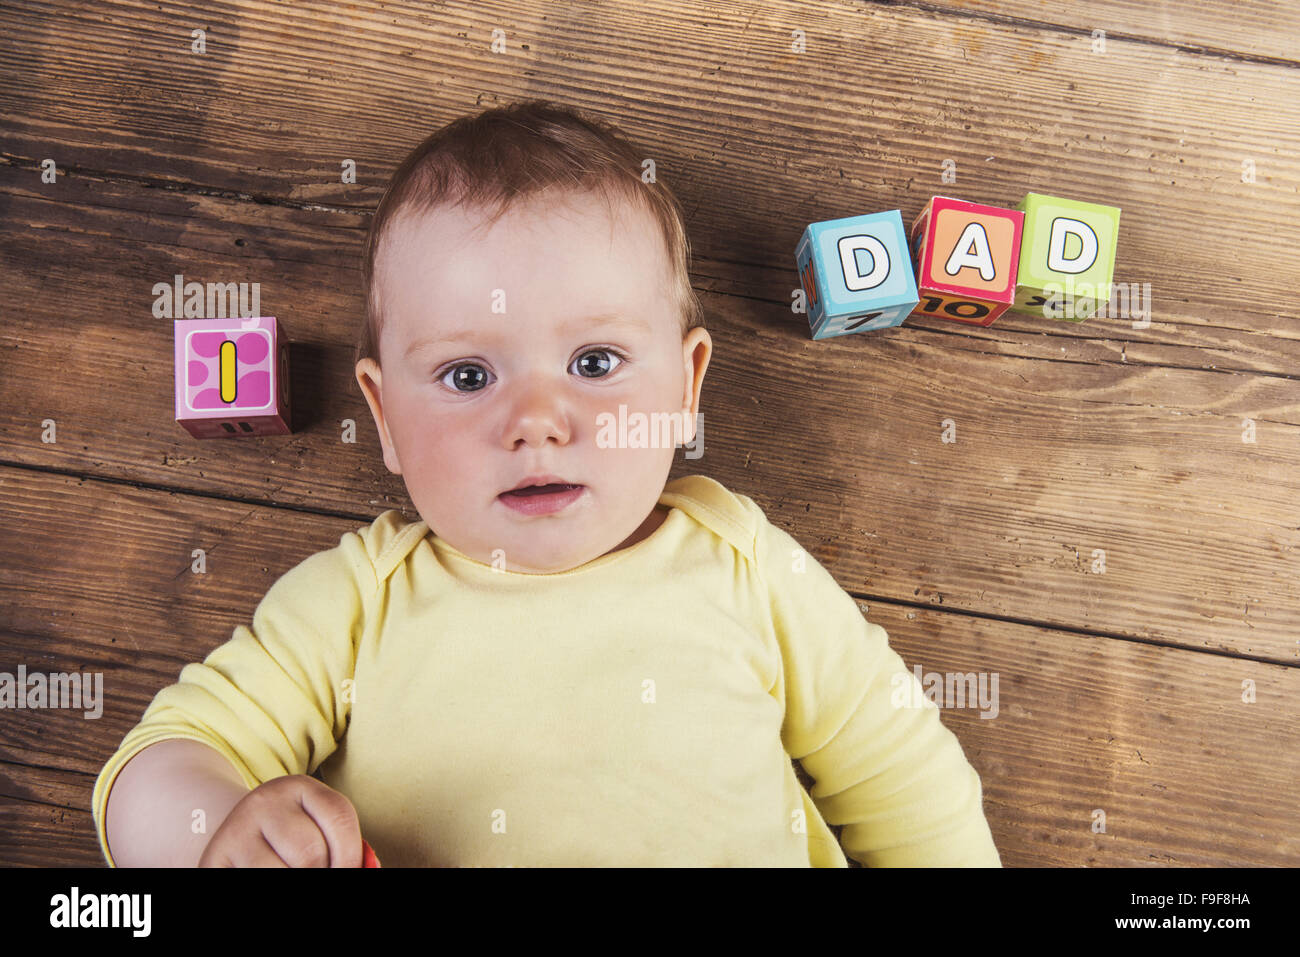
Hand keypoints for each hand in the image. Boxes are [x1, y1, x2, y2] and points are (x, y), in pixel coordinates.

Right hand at [197, 774, 363, 867]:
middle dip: (322, 873)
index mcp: (300, 787)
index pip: (339, 817)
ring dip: (293, 880)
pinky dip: (268, 882)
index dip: (351, 855)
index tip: (348, 870)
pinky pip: (252, 878)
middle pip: (310, 853)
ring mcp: (236, 829)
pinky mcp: (215, 858)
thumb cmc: (289, 839)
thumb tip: (369, 867)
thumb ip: (343, 846)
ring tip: (290, 870)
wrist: (232, 835)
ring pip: (280, 872)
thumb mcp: (316, 829)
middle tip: (318, 872)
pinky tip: (270, 874)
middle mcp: (265, 801)